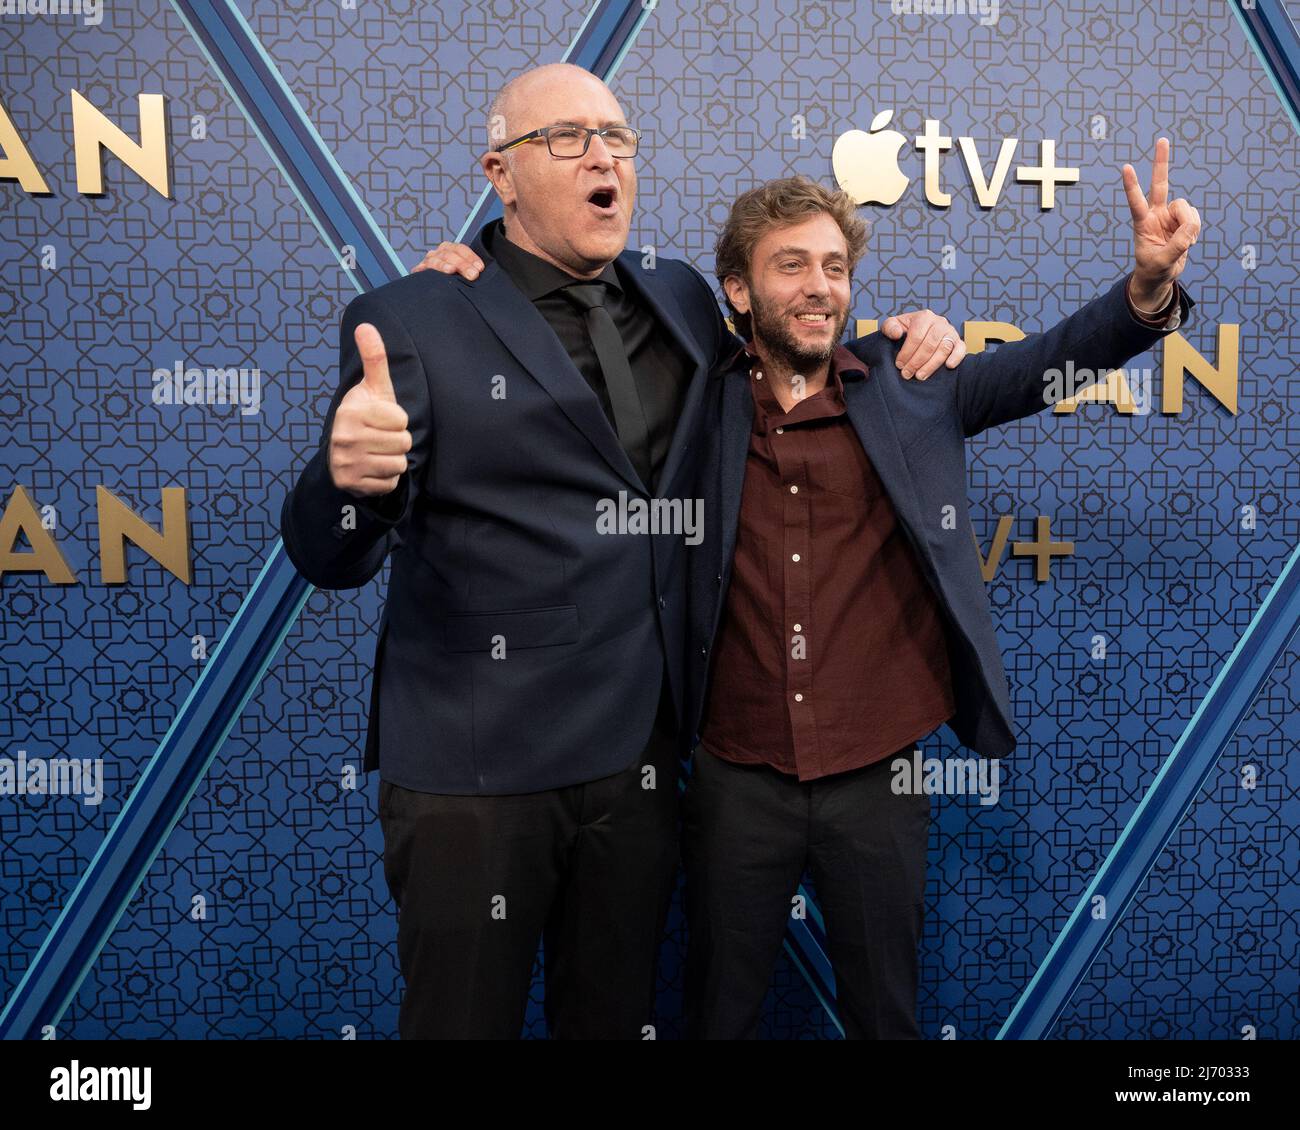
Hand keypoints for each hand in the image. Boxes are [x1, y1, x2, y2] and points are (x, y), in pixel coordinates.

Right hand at [328, 323, 411, 497]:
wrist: (340, 454)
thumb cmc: (364, 417)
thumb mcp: (372, 388)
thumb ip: (374, 358)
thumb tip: (366, 325)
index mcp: (351, 411)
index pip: (400, 419)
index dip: (396, 420)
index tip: (382, 420)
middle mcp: (344, 437)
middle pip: (403, 442)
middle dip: (397, 441)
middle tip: (380, 438)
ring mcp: (347, 462)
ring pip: (398, 464)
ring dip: (393, 460)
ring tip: (377, 452)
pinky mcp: (352, 484)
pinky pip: (389, 483)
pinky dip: (386, 478)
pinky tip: (373, 468)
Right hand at [412, 241, 484, 278]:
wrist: (433, 289)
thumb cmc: (454, 280)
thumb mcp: (463, 274)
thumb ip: (471, 272)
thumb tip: (482, 275)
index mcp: (451, 249)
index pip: (461, 249)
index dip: (471, 257)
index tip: (480, 268)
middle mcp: (439, 252)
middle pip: (450, 254)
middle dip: (463, 264)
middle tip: (473, 275)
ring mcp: (429, 260)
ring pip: (436, 259)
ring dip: (444, 265)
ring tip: (452, 270)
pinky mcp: (419, 270)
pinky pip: (422, 268)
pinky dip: (427, 270)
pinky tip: (432, 275)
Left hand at [880, 309, 966, 379]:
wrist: (920, 331)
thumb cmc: (905, 330)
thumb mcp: (894, 325)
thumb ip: (890, 327)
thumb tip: (897, 334)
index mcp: (924, 317)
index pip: (916, 336)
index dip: (907, 352)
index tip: (899, 365)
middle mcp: (939, 322)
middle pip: (930, 344)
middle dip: (917, 361)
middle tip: (907, 374)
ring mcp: (950, 332)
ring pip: (944, 348)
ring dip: (932, 364)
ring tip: (920, 376)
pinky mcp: (958, 342)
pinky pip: (961, 349)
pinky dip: (956, 357)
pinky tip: (948, 366)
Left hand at [1123, 137, 1199, 311]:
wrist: (1161, 275)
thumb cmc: (1154, 269)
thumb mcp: (1162, 262)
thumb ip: (1177, 245)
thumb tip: (1191, 226)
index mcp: (1142, 223)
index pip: (1135, 202)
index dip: (1131, 186)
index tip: (1125, 167)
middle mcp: (1156, 214)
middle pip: (1160, 184)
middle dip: (1161, 162)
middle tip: (1162, 139)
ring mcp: (1170, 215)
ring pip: (1186, 208)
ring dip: (1189, 225)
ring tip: (1183, 243)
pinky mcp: (1183, 219)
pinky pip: (1195, 217)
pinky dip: (1195, 229)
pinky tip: (1188, 240)